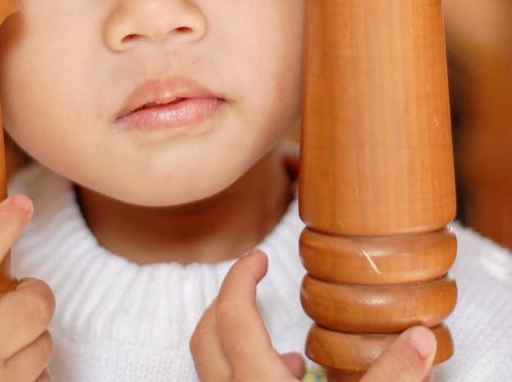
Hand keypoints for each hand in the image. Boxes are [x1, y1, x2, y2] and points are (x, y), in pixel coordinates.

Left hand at [190, 249, 436, 381]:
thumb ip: (390, 377)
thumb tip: (421, 336)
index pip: (230, 316)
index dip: (239, 279)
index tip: (257, 257)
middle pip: (206, 337)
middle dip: (226, 303)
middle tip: (253, 282)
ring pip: (214, 368)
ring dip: (240, 346)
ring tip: (286, 350)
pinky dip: (251, 377)